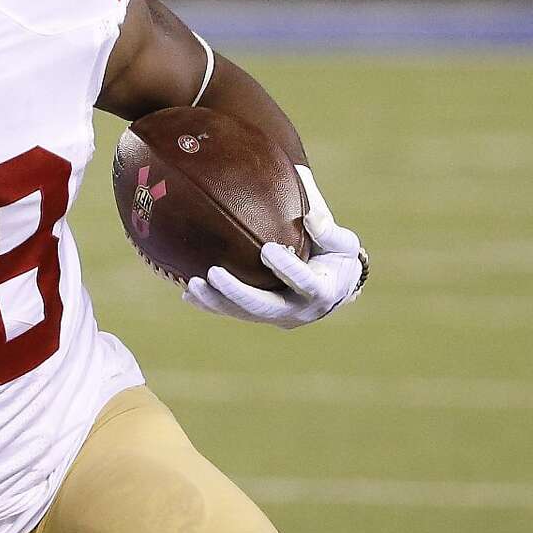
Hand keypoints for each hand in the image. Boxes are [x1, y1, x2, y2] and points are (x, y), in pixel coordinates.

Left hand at [184, 167, 366, 329]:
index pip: (304, 282)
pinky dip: (212, 306)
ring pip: (245, 314)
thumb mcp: (343, 242)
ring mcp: (279, 317)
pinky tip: (189, 295)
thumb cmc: (337, 255)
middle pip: (265, 307)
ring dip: (217, 302)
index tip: (267, 248)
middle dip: (237, 292)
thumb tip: (309, 215)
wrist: (335, 284)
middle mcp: (299, 310)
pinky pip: (234, 314)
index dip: (286, 268)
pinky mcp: (262, 317)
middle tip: (213, 272)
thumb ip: (327, 229)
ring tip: (192, 284)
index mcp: (323, 290)